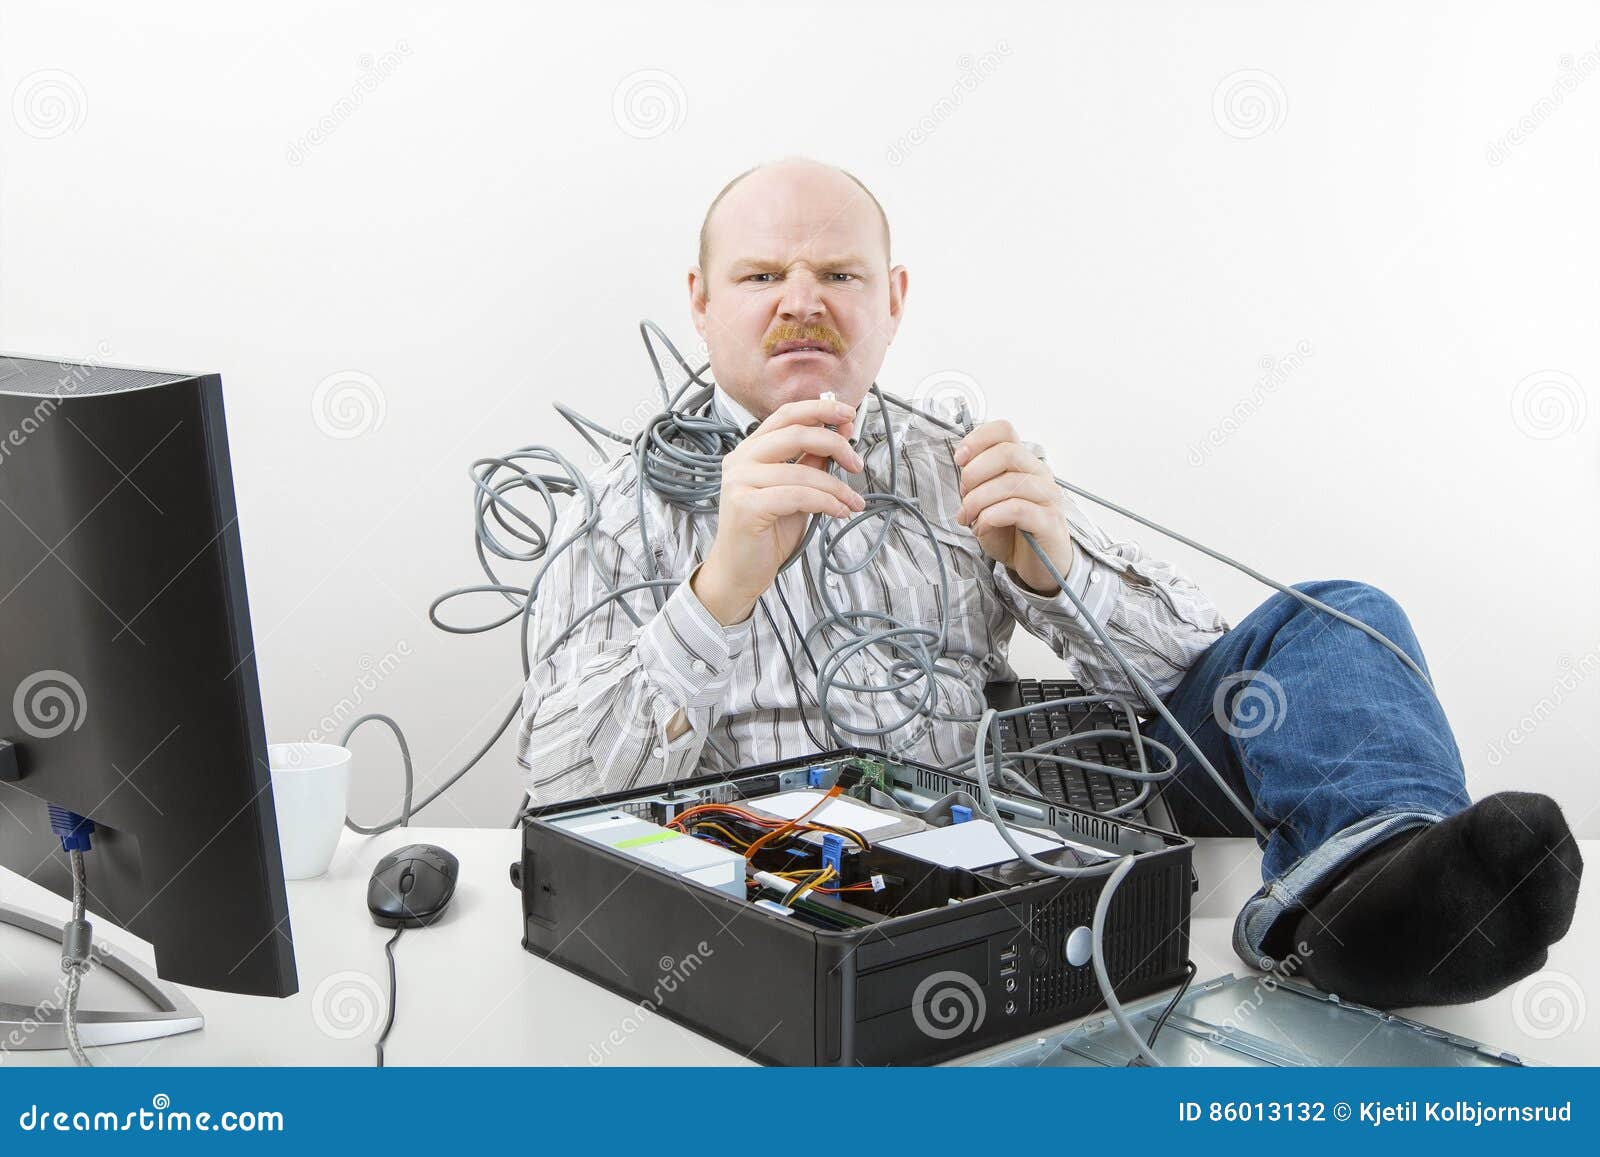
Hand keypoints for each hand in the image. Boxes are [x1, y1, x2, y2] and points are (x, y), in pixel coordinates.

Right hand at [692, 398, 865, 624]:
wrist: (739, 572)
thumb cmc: (767, 532)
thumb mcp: (796, 490)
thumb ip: (812, 462)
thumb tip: (840, 433)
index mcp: (750, 450)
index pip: (786, 415)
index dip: (820, 410)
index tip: (848, 416)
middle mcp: (740, 460)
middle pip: (796, 434)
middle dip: (835, 445)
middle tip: (857, 464)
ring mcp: (739, 482)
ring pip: (802, 471)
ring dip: (837, 487)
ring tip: (852, 502)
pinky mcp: (746, 506)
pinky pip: (798, 496)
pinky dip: (826, 503)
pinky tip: (838, 512)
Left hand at [953, 419, 1074, 593]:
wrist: (1038, 565)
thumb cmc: (1012, 533)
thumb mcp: (986, 504)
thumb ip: (976, 485)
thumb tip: (963, 472)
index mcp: (1022, 463)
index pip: (1004, 431)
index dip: (977, 439)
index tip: (959, 459)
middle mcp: (1039, 474)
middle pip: (1007, 451)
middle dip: (974, 472)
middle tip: (964, 495)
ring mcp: (1048, 497)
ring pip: (1011, 482)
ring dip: (979, 500)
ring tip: (969, 517)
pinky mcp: (1049, 522)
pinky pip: (1018, 509)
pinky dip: (992, 516)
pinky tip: (983, 526)